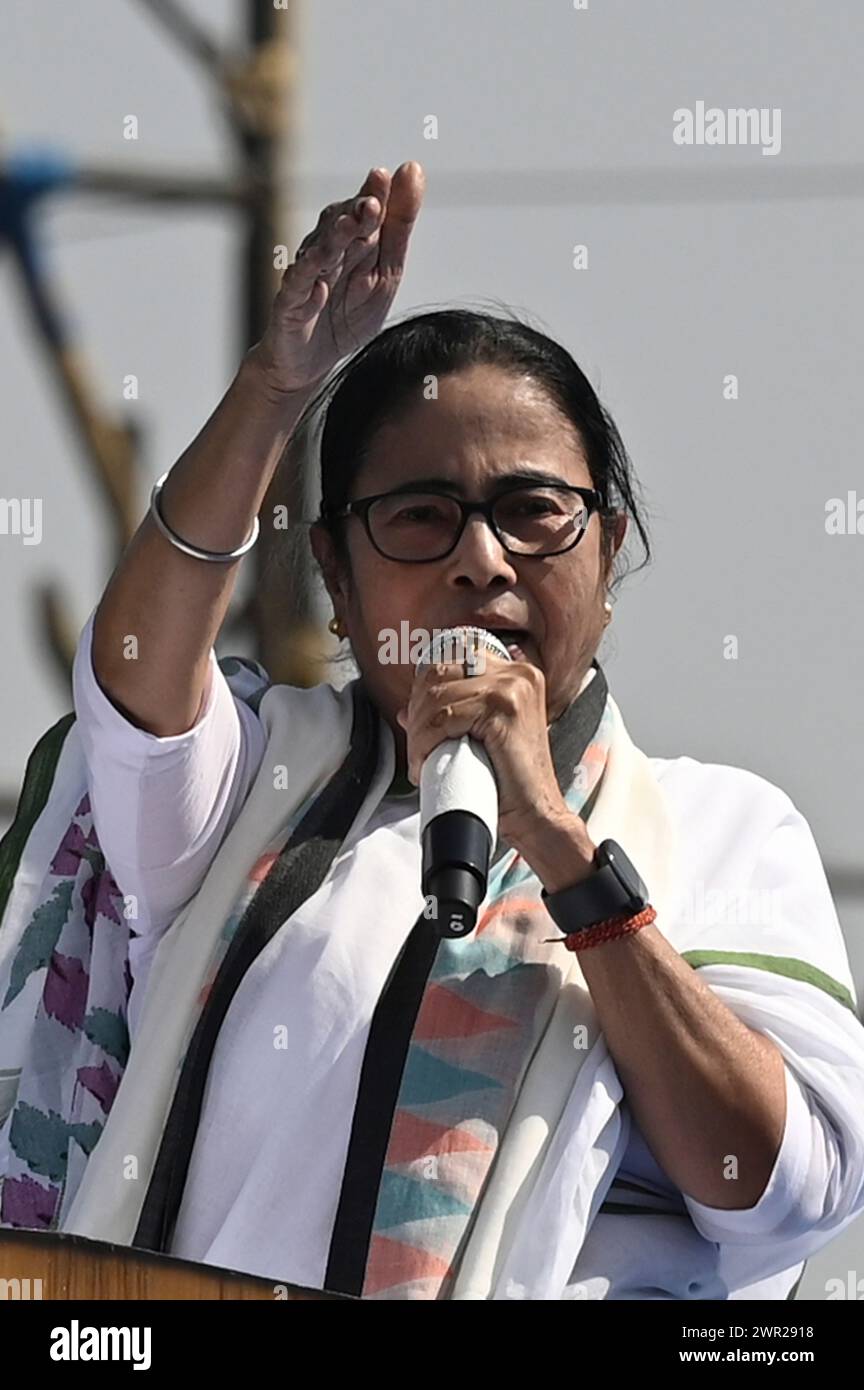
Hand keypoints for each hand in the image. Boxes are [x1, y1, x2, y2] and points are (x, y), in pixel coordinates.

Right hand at [246, 161, 424, 394]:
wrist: (309, 364)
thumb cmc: (347, 315)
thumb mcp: (384, 272)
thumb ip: (398, 227)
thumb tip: (413, 168)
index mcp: (353, 244)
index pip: (364, 213)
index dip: (374, 195)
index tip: (386, 177)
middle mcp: (327, 253)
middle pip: (340, 226)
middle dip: (356, 213)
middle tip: (373, 203)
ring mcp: (306, 277)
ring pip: (319, 250)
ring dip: (334, 237)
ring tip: (350, 224)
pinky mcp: (288, 304)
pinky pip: (296, 286)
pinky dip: (305, 275)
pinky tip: (317, 265)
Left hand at [395, 651, 595, 866]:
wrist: (535, 815)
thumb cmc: (510, 782)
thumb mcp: (479, 736)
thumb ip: (449, 715)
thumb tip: (406, 711)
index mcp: (514, 673)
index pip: (450, 659)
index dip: (423, 691)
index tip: (417, 723)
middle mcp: (516, 673)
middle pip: (439, 674)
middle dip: (416, 712)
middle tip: (416, 748)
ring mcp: (513, 687)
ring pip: (437, 698)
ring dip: (417, 733)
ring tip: (420, 760)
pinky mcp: (505, 709)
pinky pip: (444, 718)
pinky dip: (424, 743)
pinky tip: (425, 764)